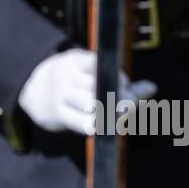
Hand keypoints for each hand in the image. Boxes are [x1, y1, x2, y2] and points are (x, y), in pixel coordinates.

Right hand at [17, 48, 156, 134]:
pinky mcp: (58, 113)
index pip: (99, 65)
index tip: (126, 86)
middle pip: (96, 86)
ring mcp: (61, 95)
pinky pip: (78, 121)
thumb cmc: (75, 84)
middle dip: (117, 97)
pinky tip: (103, 128)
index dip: (117, 77)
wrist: (35, 94)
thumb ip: (124, 84)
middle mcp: (66, 75)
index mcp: (76, 60)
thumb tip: (153, 88)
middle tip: (129, 106)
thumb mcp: (92, 74)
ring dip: (108, 113)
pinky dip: (92, 125)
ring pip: (89, 104)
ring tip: (119, 117)